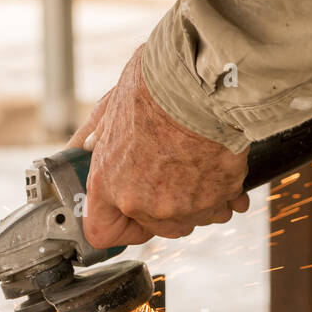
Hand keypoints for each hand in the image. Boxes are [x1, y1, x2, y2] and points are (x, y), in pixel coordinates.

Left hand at [68, 46, 249, 247]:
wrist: (204, 80)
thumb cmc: (156, 86)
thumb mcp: (112, 105)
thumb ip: (98, 135)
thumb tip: (88, 146)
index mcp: (109, 183)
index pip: (102, 232)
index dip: (117, 226)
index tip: (129, 217)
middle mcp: (143, 203)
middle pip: (153, 227)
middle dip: (162, 206)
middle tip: (171, 174)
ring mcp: (182, 206)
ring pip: (190, 219)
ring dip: (196, 201)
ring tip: (199, 166)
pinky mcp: (217, 198)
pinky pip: (221, 206)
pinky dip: (224, 193)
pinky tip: (222, 170)